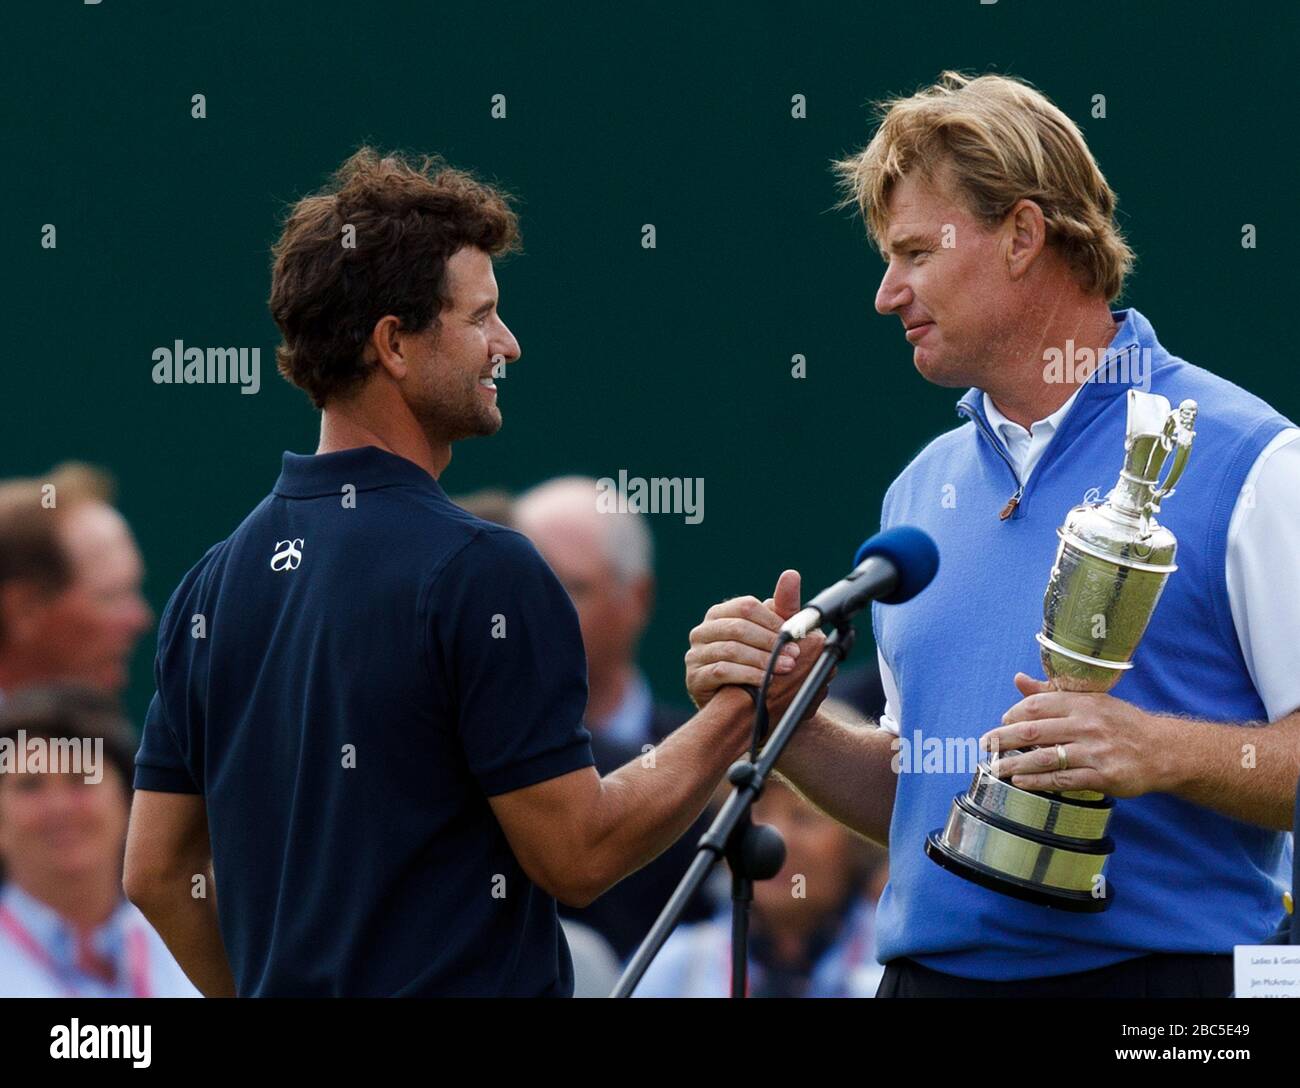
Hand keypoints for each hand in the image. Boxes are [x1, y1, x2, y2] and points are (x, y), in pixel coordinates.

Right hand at [685, 570, 831, 719]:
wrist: (742, 703)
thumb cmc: (757, 661)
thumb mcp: (772, 634)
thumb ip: (782, 607)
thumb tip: (791, 574)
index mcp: (720, 614)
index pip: (746, 607)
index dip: (772, 621)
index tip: (795, 636)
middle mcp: (703, 631)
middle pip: (738, 628)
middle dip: (770, 642)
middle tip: (795, 656)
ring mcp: (695, 654)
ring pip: (731, 650)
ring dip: (762, 660)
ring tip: (785, 669)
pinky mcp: (694, 677)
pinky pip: (721, 671)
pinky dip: (747, 675)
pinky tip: (765, 681)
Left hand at [979, 673, 1175, 796]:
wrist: (1163, 750)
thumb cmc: (1120, 723)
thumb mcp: (1091, 701)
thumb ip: (1052, 693)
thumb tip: (1018, 679)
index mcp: (1082, 703)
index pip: (1038, 705)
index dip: (1014, 714)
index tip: (1002, 723)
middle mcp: (1087, 725)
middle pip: (1035, 731)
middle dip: (1004, 739)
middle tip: (985, 745)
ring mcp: (1095, 752)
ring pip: (1046, 758)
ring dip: (1015, 764)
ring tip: (996, 767)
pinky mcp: (1103, 776)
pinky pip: (1063, 780)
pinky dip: (1038, 782)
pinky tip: (1021, 782)